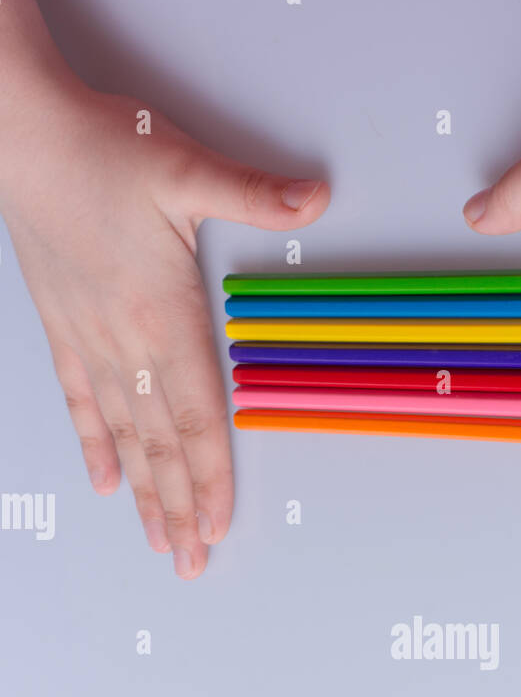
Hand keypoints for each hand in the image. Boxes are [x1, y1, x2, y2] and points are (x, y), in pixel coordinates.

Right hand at [0, 84, 328, 578]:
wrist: (21, 134)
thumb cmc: (100, 149)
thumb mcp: (185, 169)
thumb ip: (253, 194)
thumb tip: (315, 198)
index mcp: (163, 316)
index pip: (196, 419)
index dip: (209, 478)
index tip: (217, 526)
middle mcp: (126, 342)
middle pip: (159, 447)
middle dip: (178, 510)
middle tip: (190, 563)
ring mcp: (91, 341)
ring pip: (123, 437)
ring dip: (142, 494)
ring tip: (156, 542)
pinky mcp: (64, 329)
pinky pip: (80, 402)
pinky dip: (94, 445)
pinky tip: (105, 483)